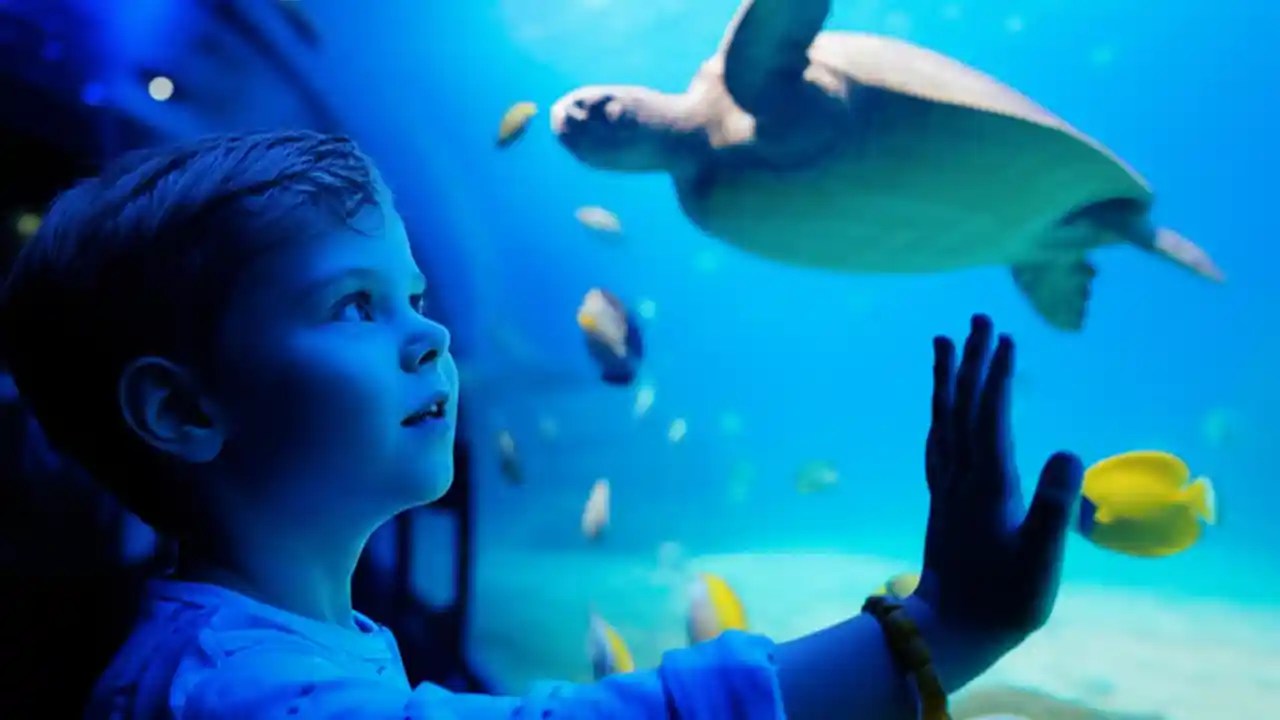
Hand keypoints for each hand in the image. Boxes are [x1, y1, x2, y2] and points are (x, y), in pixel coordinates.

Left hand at [912, 314, 1083, 681]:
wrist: (951, 630)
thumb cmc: (1004, 600)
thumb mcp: (1041, 558)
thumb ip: (1054, 507)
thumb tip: (1068, 452)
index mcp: (988, 485)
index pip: (991, 416)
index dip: (997, 375)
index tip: (1003, 336)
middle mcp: (961, 477)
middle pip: (962, 406)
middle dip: (970, 360)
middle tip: (975, 316)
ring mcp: (947, 487)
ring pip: (943, 419)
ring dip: (946, 379)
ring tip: (943, 342)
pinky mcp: (941, 501)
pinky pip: (937, 442)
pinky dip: (939, 414)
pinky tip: (939, 409)